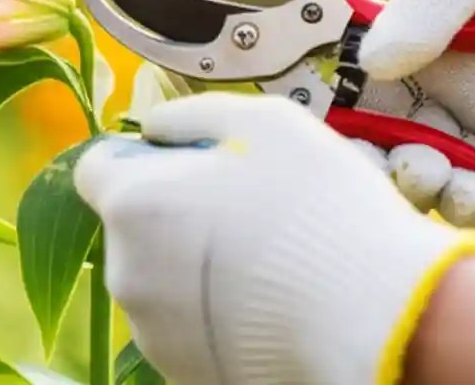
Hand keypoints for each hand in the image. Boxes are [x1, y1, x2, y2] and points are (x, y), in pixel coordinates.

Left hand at [75, 93, 474, 384]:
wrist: (377, 318)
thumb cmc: (319, 208)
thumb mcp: (261, 121)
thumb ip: (189, 115)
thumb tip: (156, 129)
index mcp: (132, 204)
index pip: (97, 168)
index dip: (142, 157)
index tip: (192, 163)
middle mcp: (126, 274)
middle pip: (131, 227)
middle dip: (173, 213)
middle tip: (246, 209)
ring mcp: (155, 333)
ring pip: (159, 280)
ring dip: (194, 265)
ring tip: (268, 260)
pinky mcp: (186, 374)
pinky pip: (188, 327)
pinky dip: (217, 313)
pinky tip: (271, 301)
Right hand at [351, 0, 474, 248]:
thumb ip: (429, 7)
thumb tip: (373, 63)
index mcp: (403, 62)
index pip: (347, 104)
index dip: (336, 129)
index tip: (344, 140)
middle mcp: (431, 109)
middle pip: (384, 159)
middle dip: (390, 175)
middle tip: (417, 167)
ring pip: (441, 192)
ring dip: (444, 200)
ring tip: (469, 189)